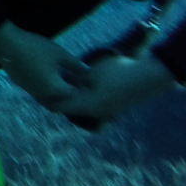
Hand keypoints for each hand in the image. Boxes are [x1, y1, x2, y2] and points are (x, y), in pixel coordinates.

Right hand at [0, 21, 88, 110]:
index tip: (88, 83)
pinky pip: (39, 95)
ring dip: (57, 97)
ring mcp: (31, 92)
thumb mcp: (60, 54)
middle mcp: (43, 95)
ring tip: (63, 84)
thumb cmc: (36, 48)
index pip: (73, 96)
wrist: (7, 45)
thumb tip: (89, 71)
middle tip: (76, 87)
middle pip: (61, 105)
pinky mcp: (23, 86)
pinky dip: (47, 92)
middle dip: (69, 100)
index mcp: (55, 89)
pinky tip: (48, 78)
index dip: (82, 90)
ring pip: (48, 102)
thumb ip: (75, 65)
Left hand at [55, 53, 178, 123]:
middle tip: (44, 86)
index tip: (36, 89)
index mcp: (88, 106)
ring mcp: (106, 111)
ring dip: (72, 97)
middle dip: (58, 99)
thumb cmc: (119, 72)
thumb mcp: (93, 72)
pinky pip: (92, 103)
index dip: (47, 98)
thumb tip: (65, 82)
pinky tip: (81, 83)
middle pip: (70, 109)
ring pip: (81, 106)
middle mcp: (96, 113)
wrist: (149, 78)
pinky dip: (83, 96)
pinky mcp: (113, 105)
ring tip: (62, 83)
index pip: (60, 107)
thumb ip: (77, 78)